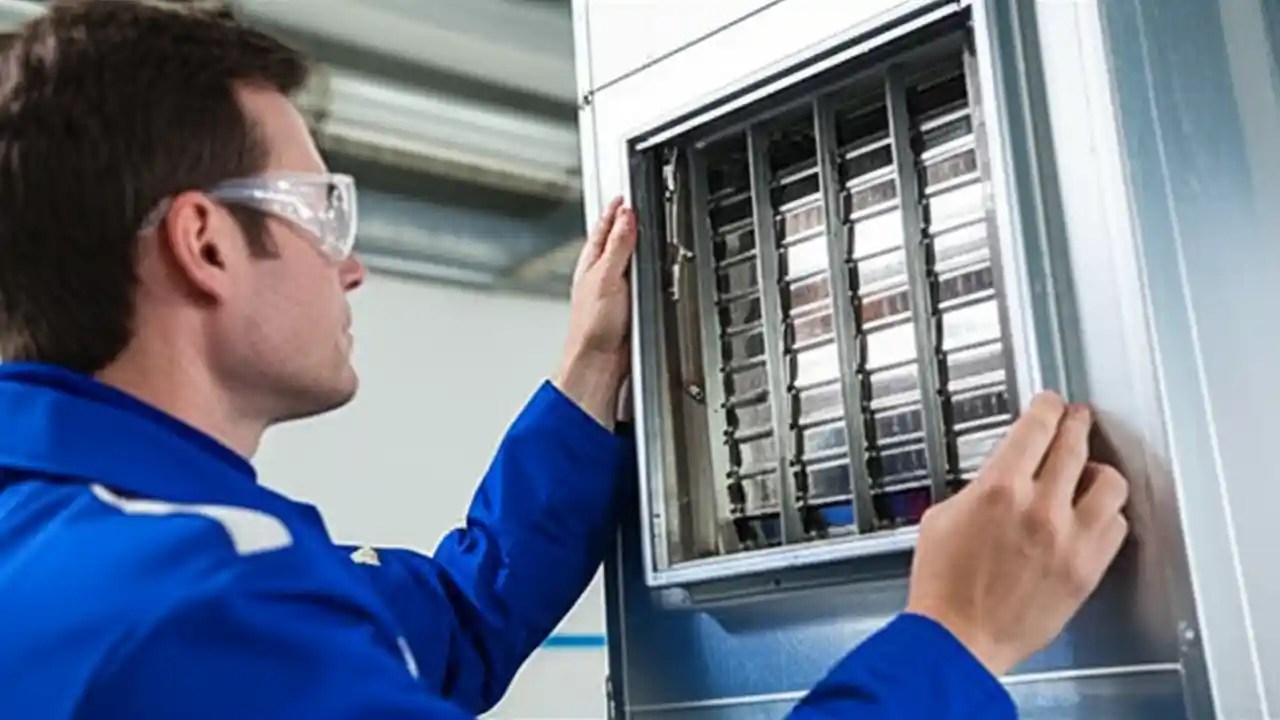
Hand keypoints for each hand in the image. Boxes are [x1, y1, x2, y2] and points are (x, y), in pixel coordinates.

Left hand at [553, 196, 636, 429]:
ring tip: (639, 228)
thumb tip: (627, 216)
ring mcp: (613, 290)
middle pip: (614, 240)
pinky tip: (646, 271)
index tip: (624, 194)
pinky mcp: (625, 306)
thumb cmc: (592, 326)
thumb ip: (618, 246)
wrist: (599, 362)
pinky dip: (641, 270)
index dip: (615, 209)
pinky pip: (636, 280)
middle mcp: (599, 274)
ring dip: (632, 245)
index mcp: (591, 262)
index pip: (605, 227)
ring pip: (625, 260)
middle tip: (632, 204)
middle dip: (623, 222)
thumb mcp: (607, 277)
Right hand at [904, 392, 1129, 675]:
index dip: (1047, 406)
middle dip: (1075, 424)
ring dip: (1098, 470)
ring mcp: (1069, 539)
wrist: (958, 638)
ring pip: (1110, 482)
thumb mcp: (942, 517)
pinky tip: (1094, 514)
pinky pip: (1116, 526)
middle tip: (1075, 419)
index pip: (1037, 427)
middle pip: (1075, 444)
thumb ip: (978, 487)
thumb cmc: (943, 586)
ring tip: (1090, 470)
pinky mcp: (1086, 569)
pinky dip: (1107, 514)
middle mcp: (1040, 508)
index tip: (1050, 403)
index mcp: (999, 489)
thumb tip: (1000, 475)